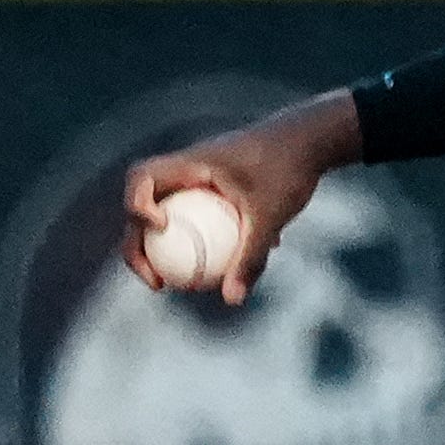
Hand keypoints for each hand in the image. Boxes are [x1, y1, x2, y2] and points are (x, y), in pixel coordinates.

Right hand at [120, 94, 354, 304]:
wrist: (309, 143)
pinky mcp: (210, 191)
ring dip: (160, 249)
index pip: (141, 177)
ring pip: (164, 215)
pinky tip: (211, 276)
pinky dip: (190, 244)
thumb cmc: (289, 170)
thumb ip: (251, 257)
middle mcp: (185, 170)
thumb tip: (231, 301)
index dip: (137, 205)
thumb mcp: (272, 216)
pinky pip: (190, 220)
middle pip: (142, 205)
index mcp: (190, 163)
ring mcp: (195, 181)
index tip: (161, 228)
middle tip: (156, 284)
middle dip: (136, 245)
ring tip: (172, 286)